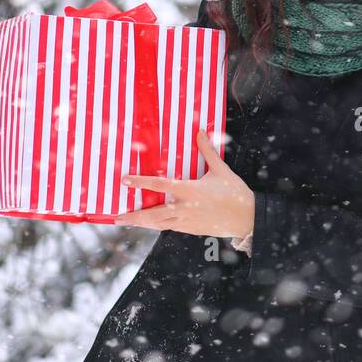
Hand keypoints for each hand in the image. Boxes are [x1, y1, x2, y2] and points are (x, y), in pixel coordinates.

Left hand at [116, 129, 254, 239]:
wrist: (246, 218)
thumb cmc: (234, 192)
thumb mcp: (221, 170)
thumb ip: (208, 151)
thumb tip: (201, 131)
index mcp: (189, 191)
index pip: (160, 186)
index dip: (141, 182)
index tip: (125, 180)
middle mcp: (184, 208)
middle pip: (152, 214)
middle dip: (133, 216)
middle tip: (115, 217)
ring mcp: (186, 222)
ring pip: (158, 224)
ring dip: (141, 223)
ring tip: (127, 220)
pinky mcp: (191, 230)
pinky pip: (169, 227)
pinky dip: (157, 225)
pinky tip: (150, 222)